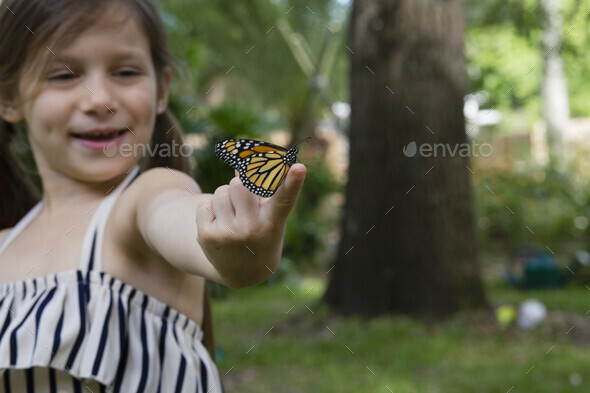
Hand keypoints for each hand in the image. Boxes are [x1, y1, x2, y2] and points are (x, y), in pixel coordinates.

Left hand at [196, 163, 305, 287]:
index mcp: (273, 223)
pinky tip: (219, 224)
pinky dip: (210, 210)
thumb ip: (262, 190)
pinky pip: (204, 204)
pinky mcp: (207, 237)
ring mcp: (228, 234)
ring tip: (233, 217)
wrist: (243, 273)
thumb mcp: (269, 216)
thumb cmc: (261, 233)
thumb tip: (240, 167)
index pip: (284, 199)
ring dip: (225, 198)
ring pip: (221, 192)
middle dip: (240, 187)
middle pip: (239, 184)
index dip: (293, 182)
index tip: (299, 167)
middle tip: (244, 203)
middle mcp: (252, 230)